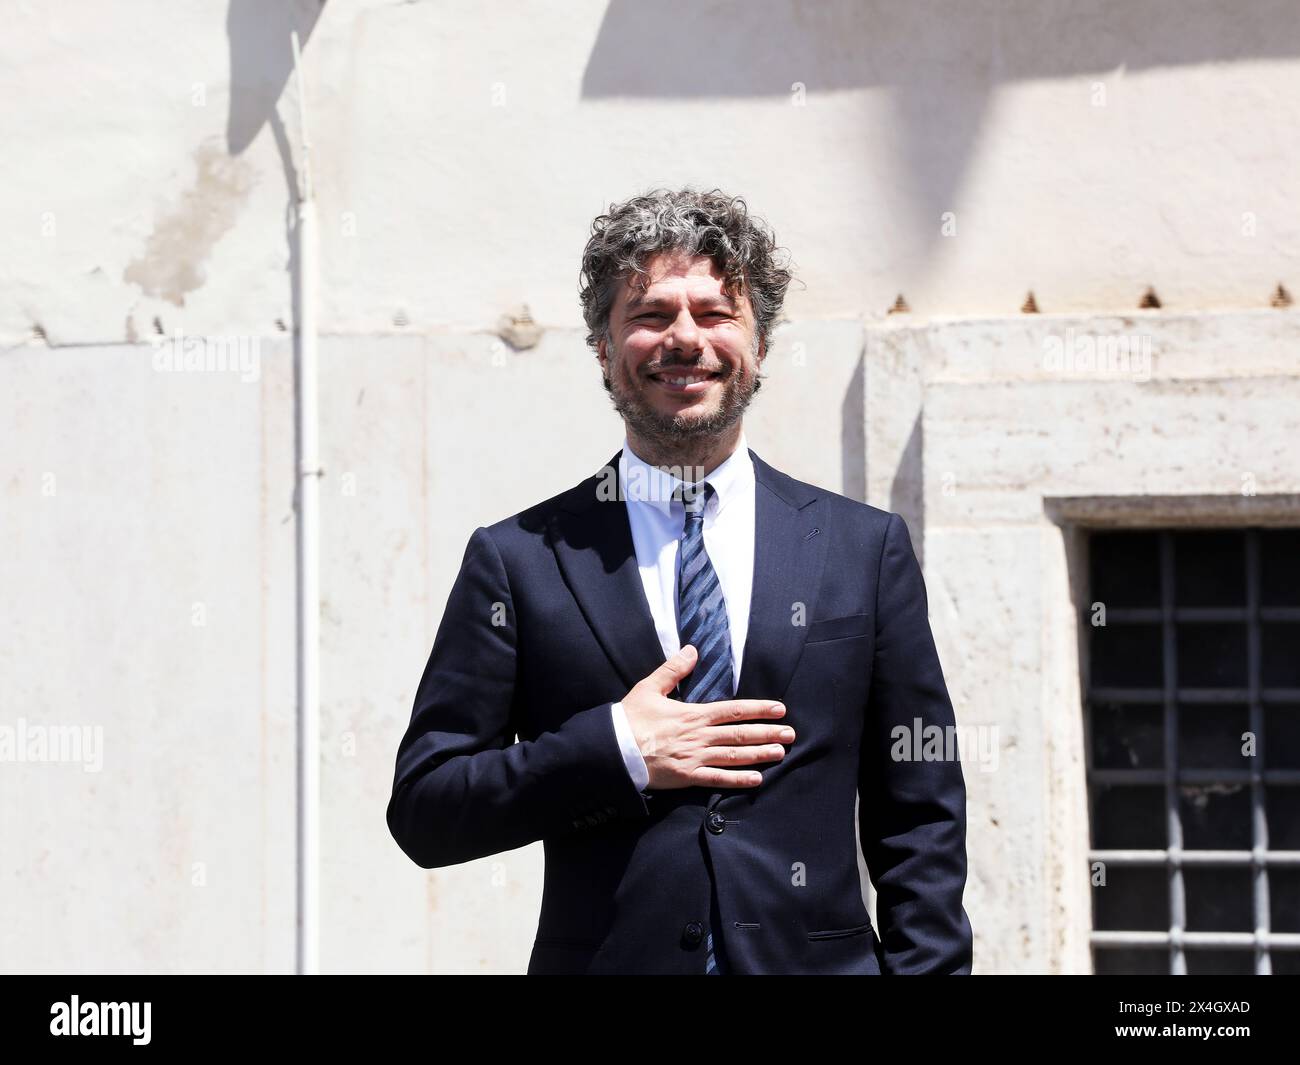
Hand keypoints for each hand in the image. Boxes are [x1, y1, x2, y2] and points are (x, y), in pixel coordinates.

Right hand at [620, 644, 794, 790]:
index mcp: (694, 714)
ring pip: (734, 756)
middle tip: (790, 734)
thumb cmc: (629, 719)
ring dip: (759, 754)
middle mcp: (700, 736)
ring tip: (780, 753)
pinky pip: (717, 779)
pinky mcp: (687, 777)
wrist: (614, 749)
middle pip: (741, 734)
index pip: (734, 710)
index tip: (779, 710)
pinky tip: (756, 779)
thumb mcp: (650, 687)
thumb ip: (673, 669)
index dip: (759, 710)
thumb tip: (692, 650)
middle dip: (767, 733)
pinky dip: (738, 780)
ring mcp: (695, 757)